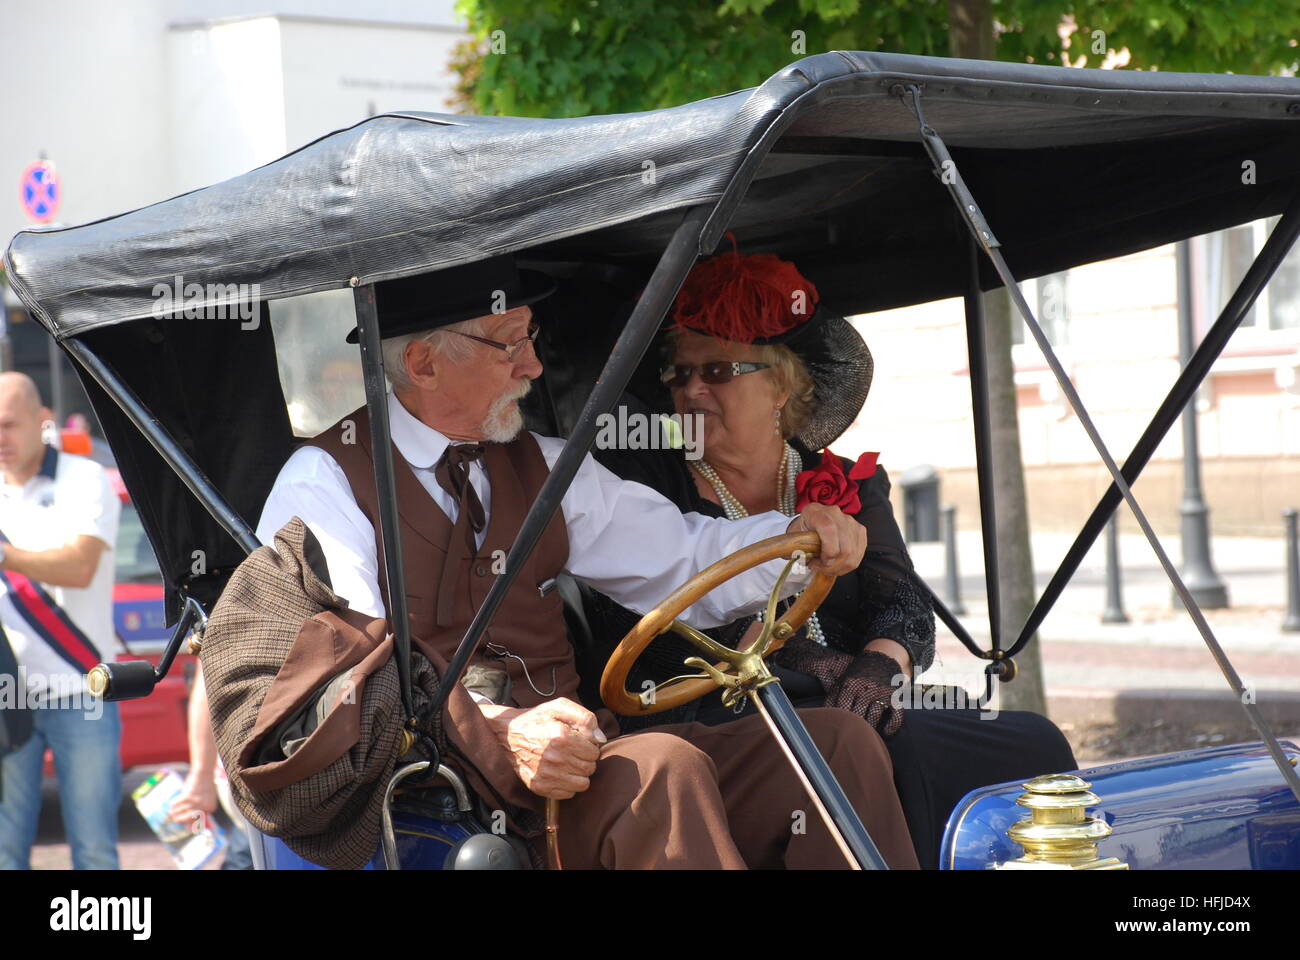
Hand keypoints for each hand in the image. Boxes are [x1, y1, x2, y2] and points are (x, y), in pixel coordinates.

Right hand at [169, 770, 216, 825]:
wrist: (204, 772)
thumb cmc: (204, 787)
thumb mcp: (205, 800)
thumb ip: (199, 813)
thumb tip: (190, 828)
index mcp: (211, 809)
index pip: (197, 821)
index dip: (188, 820)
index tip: (182, 820)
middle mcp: (204, 806)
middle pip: (187, 819)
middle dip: (179, 819)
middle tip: (173, 818)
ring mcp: (196, 801)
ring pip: (180, 811)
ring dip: (174, 811)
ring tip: (171, 811)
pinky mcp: (187, 796)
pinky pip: (176, 804)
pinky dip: (173, 804)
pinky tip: (172, 804)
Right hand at [480, 697, 606, 799]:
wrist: (507, 735)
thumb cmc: (536, 720)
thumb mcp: (559, 707)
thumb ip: (585, 718)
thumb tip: (600, 738)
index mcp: (562, 737)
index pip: (594, 752)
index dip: (590, 747)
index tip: (581, 743)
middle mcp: (555, 758)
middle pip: (590, 768)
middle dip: (586, 760)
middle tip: (574, 752)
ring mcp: (547, 775)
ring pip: (582, 784)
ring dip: (579, 774)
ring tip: (568, 763)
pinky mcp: (539, 786)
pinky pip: (568, 794)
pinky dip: (568, 785)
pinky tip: (560, 773)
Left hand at [787, 503, 865, 575]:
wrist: (811, 524)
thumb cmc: (802, 532)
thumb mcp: (793, 538)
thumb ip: (797, 548)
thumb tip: (802, 560)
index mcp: (815, 512)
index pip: (829, 529)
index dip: (828, 550)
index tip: (819, 562)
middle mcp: (835, 513)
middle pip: (844, 547)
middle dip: (832, 565)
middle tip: (819, 568)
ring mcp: (850, 521)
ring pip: (852, 553)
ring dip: (839, 567)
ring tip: (826, 568)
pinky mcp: (859, 531)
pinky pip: (858, 555)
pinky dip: (847, 565)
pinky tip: (836, 565)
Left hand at [824, 650, 905, 735]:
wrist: (881, 657)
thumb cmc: (858, 674)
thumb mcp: (843, 681)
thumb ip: (833, 696)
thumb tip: (823, 715)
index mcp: (849, 686)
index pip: (841, 710)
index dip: (839, 722)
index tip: (838, 731)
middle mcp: (864, 690)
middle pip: (857, 716)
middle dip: (854, 728)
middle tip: (852, 738)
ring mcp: (880, 693)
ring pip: (873, 717)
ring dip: (870, 729)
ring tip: (867, 736)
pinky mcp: (894, 696)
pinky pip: (895, 714)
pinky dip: (892, 725)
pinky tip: (887, 732)